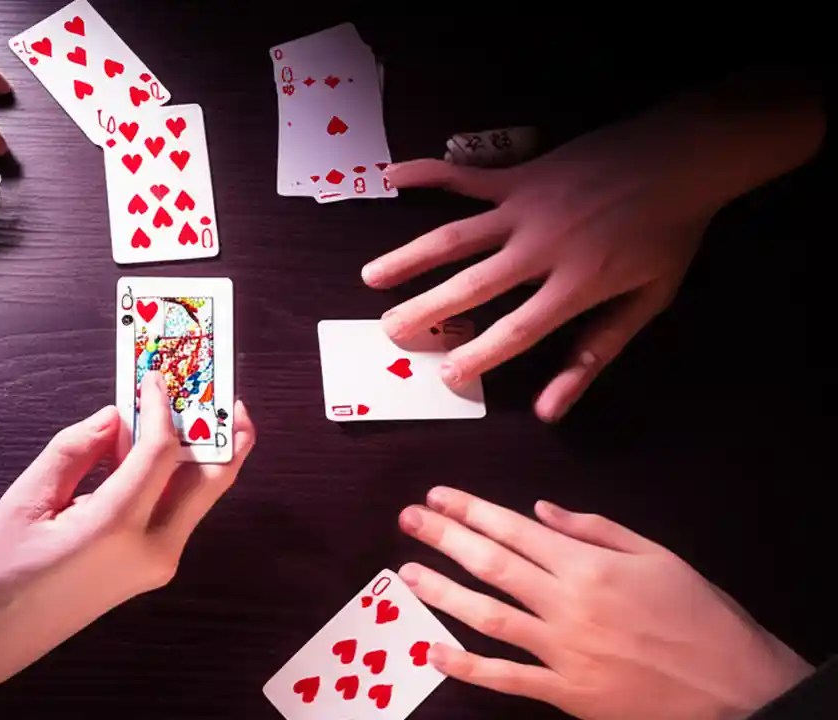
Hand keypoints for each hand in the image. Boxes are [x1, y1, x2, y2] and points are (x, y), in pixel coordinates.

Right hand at [0, 372, 254, 680]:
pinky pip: (179, 510)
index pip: (162, 452)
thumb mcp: (28, 498)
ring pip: (202, 496)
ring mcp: (159, 563)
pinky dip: (178, 475)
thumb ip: (75, 449)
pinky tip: (154, 449)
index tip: (154, 377)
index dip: (163, 407)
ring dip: (203, 452)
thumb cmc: (4, 570)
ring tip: (194, 413)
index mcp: (115, 529)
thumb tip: (115, 417)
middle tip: (224, 395)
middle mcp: (150, 550)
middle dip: (226, 433)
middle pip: (212, 480)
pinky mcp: (155, 566)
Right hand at [365, 128, 706, 422]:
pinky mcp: (520, 175)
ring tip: (372, 278)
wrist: (684, 156)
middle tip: (389, 333)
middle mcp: (541, 248)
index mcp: (576, 284)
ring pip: (455, 235)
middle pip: (472, 286)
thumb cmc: (668, 234)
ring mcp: (525, 208)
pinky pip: (465, 176)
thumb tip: (551, 409)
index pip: (517, 330)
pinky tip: (391, 174)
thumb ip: (596, 354)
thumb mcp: (646, 300)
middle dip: (425, 312)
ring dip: (409, 257)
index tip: (445, 376)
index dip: (477, 356)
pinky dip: (427, 173)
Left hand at [397, 487, 812, 718]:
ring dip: (442, 592)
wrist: (737, 688)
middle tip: (409, 519)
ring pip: (488, 617)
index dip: (471, 510)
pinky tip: (432, 651)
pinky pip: (507, 677)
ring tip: (406, 572)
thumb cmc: (702, 616)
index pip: (515, 530)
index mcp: (590, 565)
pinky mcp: (566, 691)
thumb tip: (540, 510)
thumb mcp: (659, 556)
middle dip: (444, 537)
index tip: (438, 496)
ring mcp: (563, 650)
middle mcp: (569, 603)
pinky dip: (466, 666)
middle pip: (491, 564)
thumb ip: (595, 529)